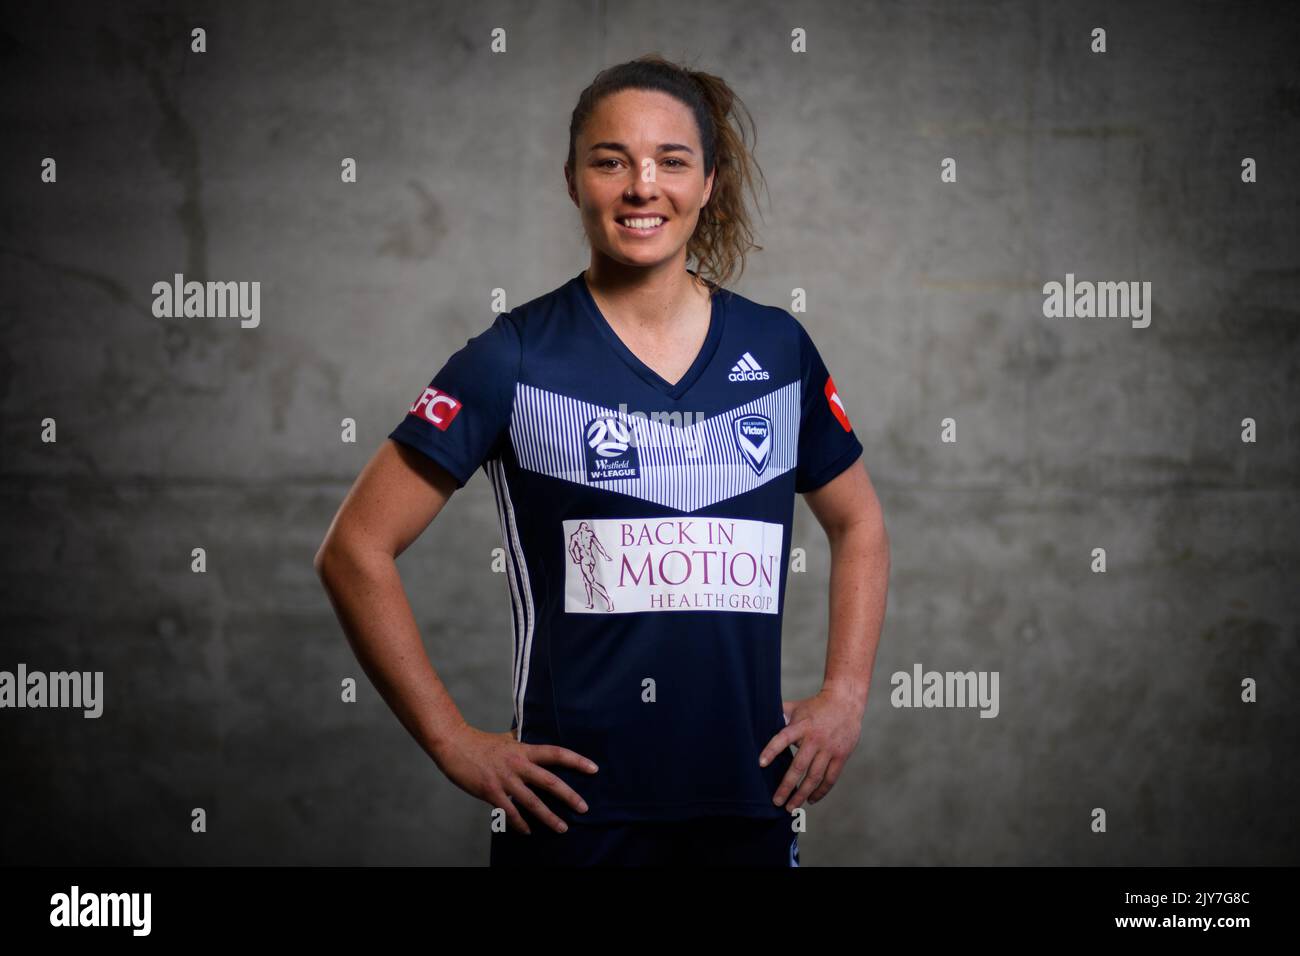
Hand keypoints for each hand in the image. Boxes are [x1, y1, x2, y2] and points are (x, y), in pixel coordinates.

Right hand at [432, 723, 597, 834]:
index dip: (577, 760)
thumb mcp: (506, 738)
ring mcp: (505, 779)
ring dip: (549, 817)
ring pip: (533, 802)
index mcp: (524, 750)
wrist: (454, 744)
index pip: (556, 754)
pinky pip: (510, 812)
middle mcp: (518, 765)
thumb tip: (528, 734)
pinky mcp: (491, 792)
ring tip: (562, 828)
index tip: (594, 768)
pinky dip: (520, 823)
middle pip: (550, 782)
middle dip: (570, 796)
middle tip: (584, 808)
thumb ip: (520, 739)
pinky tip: (528, 831)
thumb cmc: (480, 742)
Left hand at [758, 686, 864, 811]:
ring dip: (802, 794)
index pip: (783, 739)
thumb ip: (779, 715)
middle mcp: (815, 739)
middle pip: (799, 766)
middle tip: (776, 801)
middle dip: (786, 786)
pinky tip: (811, 800)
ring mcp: (829, 749)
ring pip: (814, 777)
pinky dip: (821, 791)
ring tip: (791, 807)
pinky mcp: (841, 756)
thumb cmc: (816, 706)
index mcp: (801, 726)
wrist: (845, 702)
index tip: (761, 764)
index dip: (771, 751)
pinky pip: (830, 778)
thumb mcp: (796, 707)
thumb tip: (758, 719)